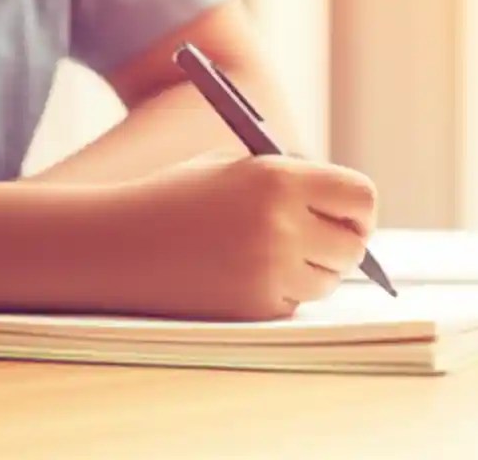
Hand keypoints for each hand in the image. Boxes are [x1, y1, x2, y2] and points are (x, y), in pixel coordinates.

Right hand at [98, 152, 376, 319]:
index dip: (359, 210)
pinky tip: (241, 275)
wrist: (116, 244)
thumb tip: (355, 214)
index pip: (361, 197)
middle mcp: (280, 223)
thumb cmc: (179, 199)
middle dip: (342, 245)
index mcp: (279, 178)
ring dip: (312, 271)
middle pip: (354, 246)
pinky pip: (295, 303)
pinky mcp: (253, 307)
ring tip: (269, 255)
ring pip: (328, 280)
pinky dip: (281, 293)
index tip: (350, 217)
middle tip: (320, 241)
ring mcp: (268, 269)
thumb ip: (296, 185)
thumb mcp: (238, 170)